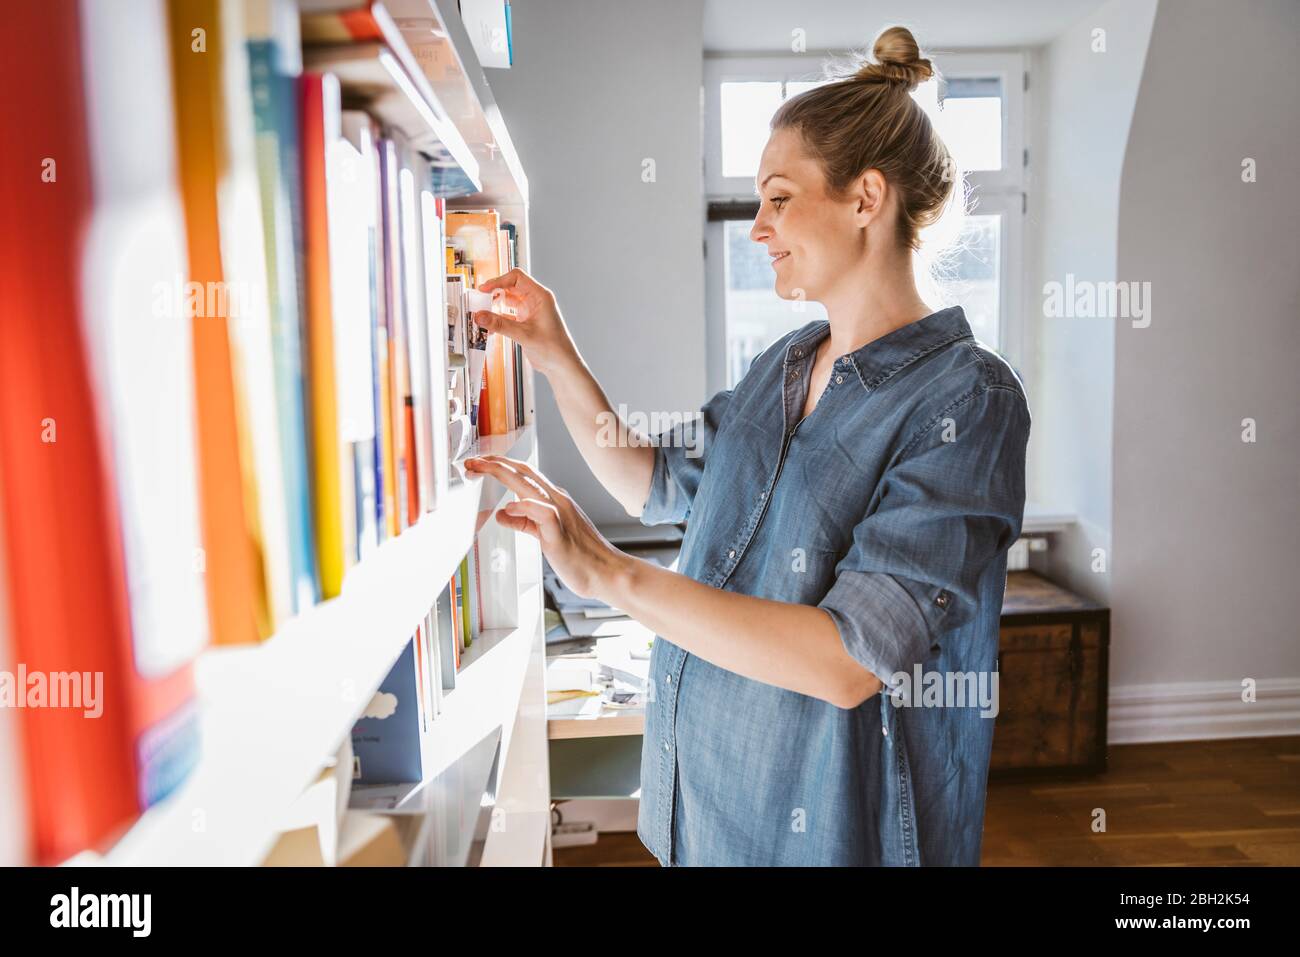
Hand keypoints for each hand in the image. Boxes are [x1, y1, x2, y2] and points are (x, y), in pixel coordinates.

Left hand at [463, 454, 628, 599]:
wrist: (605, 572)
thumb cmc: (579, 557)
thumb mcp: (544, 535)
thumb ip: (524, 522)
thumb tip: (501, 514)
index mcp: (554, 500)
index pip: (524, 474)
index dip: (500, 466)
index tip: (479, 464)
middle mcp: (557, 501)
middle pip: (523, 472)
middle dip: (495, 463)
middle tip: (471, 461)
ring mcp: (560, 514)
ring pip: (529, 485)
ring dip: (502, 473)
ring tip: (480, 469)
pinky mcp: (559, 532)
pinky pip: (541, 512)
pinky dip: (524, 506)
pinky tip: (508, 508)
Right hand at [473, 268, 580, 377]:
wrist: (561, 365)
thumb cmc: (554, 348)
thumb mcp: (524, 335)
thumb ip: (500, 325)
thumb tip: (481, 316)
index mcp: (540, 296)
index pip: (516, 278)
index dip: (498, 281)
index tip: (484, 289)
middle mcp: (535, 300)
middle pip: (510, 287)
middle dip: (494, 293)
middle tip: (479, 301)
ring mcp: (530, 310)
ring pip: (508, 300)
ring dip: (495, 306)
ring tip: (483, 313)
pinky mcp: (525, 321)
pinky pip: (508, 314)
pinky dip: (498, 318)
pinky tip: (490, 326)